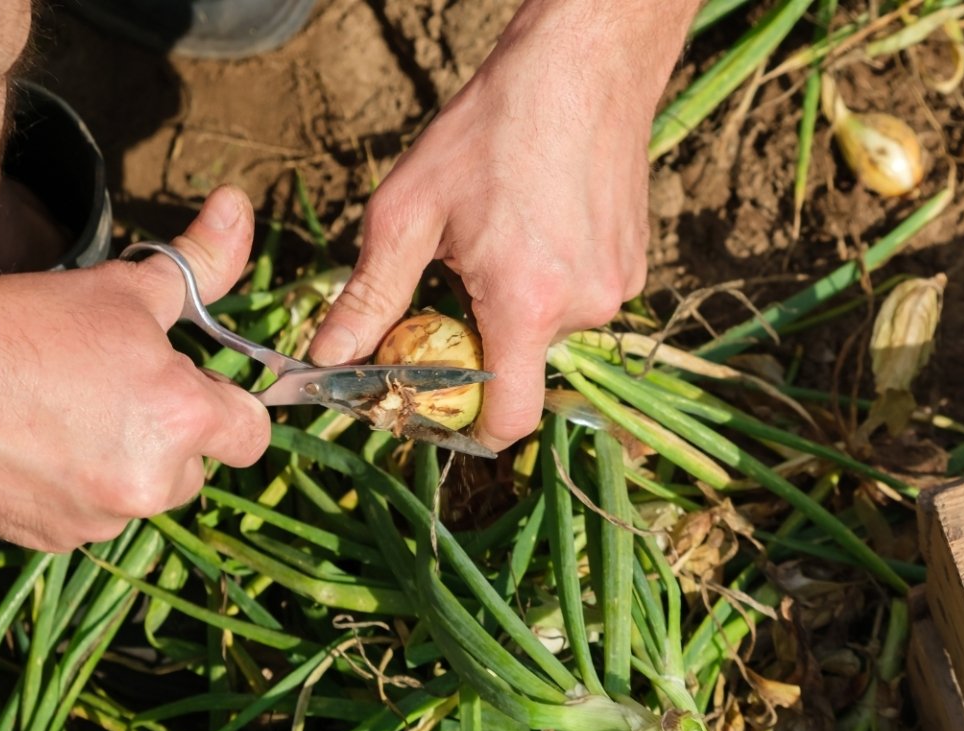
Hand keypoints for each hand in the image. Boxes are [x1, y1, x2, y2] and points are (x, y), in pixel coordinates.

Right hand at [0, 185, 270, 550]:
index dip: (227, 408)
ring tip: (72, 418)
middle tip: (117, 394)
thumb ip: (199, 264)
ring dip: (125, 467)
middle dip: (171, 437)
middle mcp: (152, 481)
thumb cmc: (25, 325)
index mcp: (183, 418)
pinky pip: (90, 519)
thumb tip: (238, 209)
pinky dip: (76, 492)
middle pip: (196, 469)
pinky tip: (39, 448)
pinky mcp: (54, 539)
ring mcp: (101, 518)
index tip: (195, 390)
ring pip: (143, 495)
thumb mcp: (122, 288)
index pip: (251, 434)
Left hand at [308, 0, 697, 451]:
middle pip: (521, 366)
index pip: (509, 419)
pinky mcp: (636, 266)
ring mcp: (617, 288)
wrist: (582, 66)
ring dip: (517, 305)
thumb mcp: (408, 211)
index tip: (438, 408)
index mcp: (525, 304)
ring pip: (550, 329)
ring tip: (501, 236)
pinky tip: (537, 223)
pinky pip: (581, 298)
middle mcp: (583, 308)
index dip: (470, 431)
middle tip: (454, 280)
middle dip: (483, 341)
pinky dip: (551, 280)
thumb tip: (328, 358)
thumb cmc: (490, 128)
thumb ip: (369, 297)